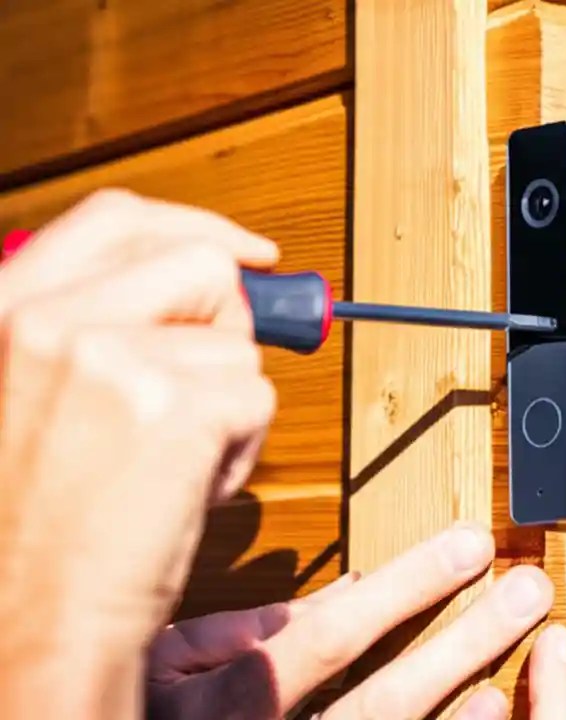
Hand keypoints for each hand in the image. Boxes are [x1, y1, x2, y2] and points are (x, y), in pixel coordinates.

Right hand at [0, 189, 279, 716]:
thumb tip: (211, 278)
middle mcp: (43, 320)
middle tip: (208, 386)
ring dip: (226, 406)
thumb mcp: (26, 395)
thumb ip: (92, 329)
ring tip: (164, 464)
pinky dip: (240, 449)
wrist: (24, 620)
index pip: (115, 220)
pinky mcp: (173, 405)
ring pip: (238, 347)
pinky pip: (257, 399)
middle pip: (202, 266)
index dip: (198, 228)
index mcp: (1, 308)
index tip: (250, 255)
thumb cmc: (33, 526)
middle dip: (230, 325)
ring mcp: (108, 357)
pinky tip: (182, 489)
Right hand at [144, 524, 565, 718]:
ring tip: (528, 646)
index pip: (332, 636)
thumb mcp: (170, 663)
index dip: (405, 587)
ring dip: (467, 691)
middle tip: (528, 591)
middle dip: (464, 641)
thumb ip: (248, 627)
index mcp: (231, 702)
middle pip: (384, 700)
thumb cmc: (144, 714)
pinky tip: (487, 710)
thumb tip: (344, 589)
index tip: (469, 546)